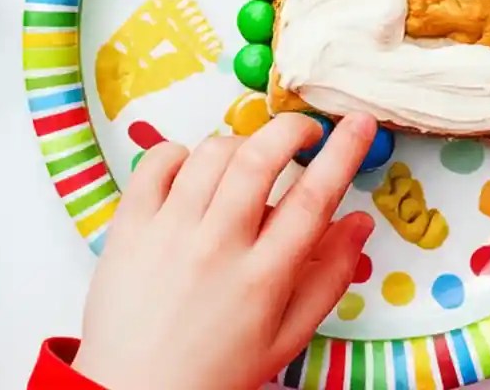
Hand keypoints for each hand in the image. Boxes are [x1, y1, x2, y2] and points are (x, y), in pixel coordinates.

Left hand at [72, 113, 377, 389]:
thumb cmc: (215, 369)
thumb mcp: (287, 336)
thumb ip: (328, 277)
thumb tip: (360, 222)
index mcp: (263, 278)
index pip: (313, 198)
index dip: (343, 151)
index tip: (357, 124)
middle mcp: (216, 248)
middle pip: (259, 158)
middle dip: (291, 128)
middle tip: (303, 133)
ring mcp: (167, 232)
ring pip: (211, 153)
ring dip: (241, 143)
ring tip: (249, 162)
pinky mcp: (129, 226)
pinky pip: (157, 161)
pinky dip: (181, 152)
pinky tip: (195, 173)